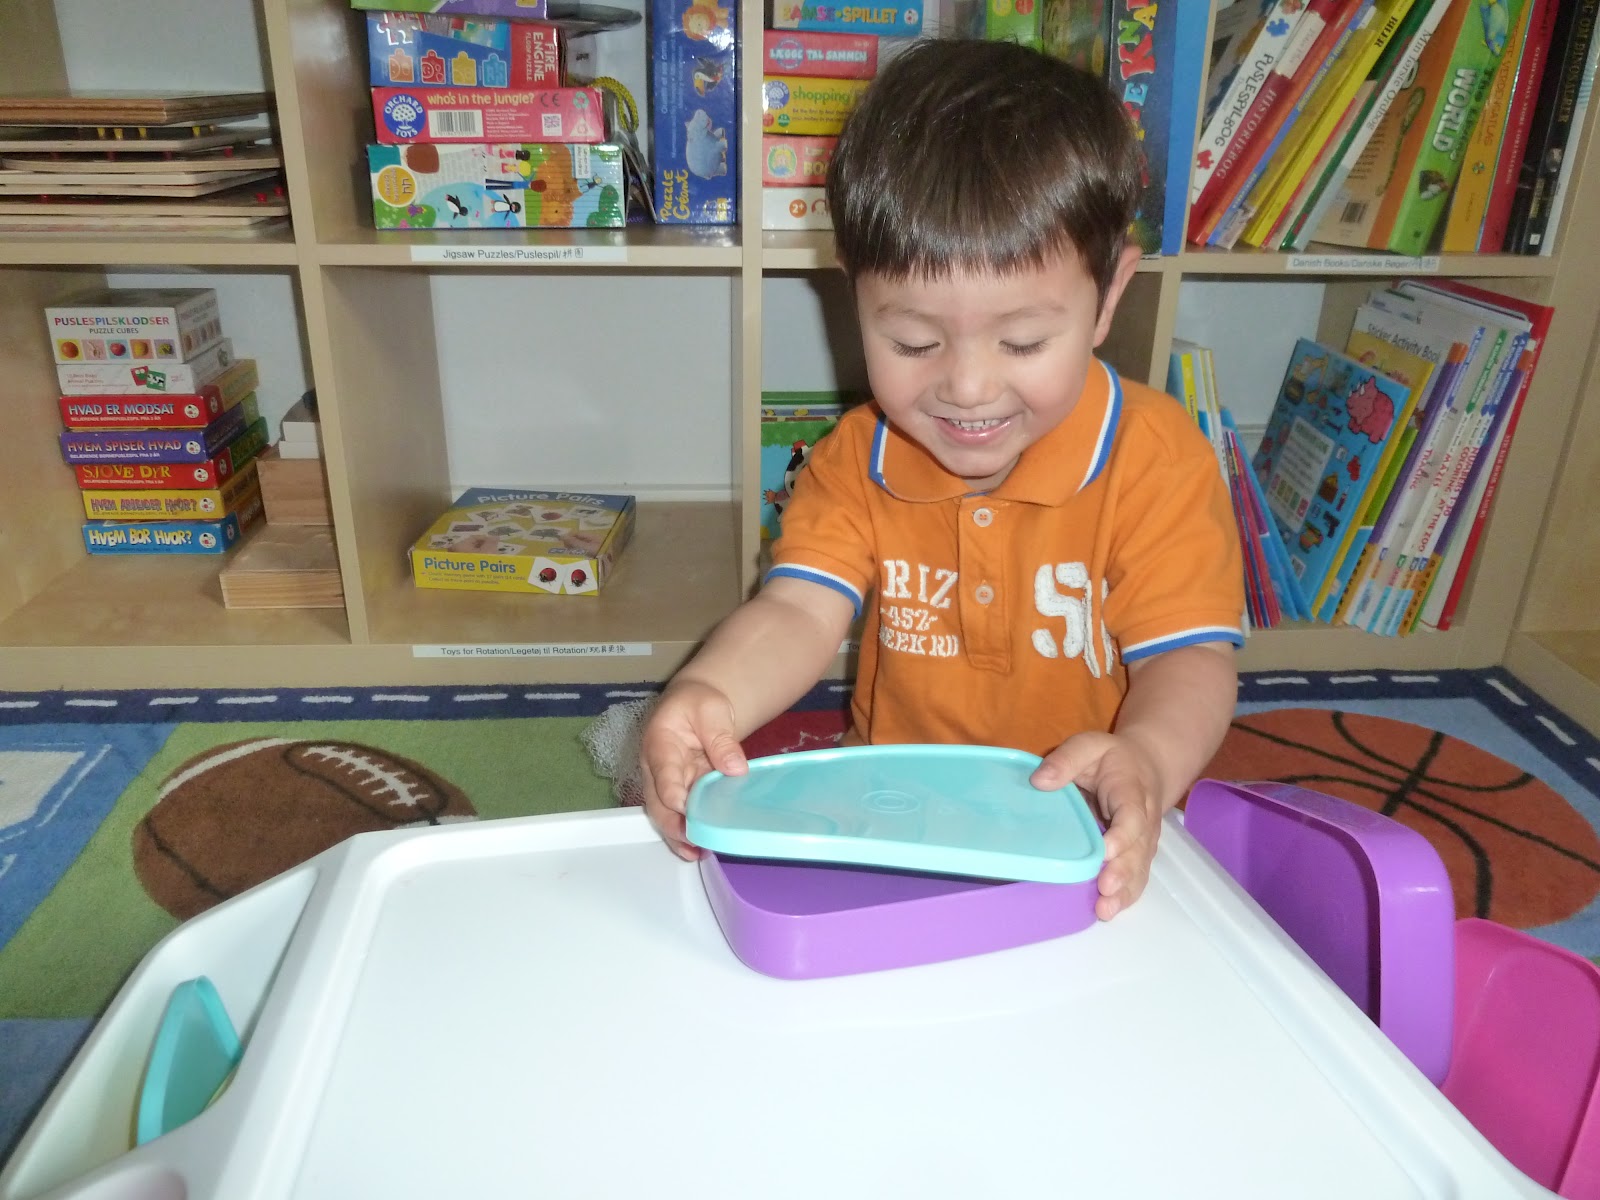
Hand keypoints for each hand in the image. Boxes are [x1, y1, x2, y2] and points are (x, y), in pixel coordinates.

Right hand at [639, 679, 748, 859]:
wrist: (695, 704)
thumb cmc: (700, 703)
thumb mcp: (712, 711)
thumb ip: (722, 739)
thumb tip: (735, 769)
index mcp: (660, 741)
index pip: (663, 769)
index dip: (671, 790)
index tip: (684, 807)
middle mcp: (656, 767)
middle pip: (657, 799)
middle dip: (673, 823)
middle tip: (693, 842)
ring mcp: (664, 782)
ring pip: (664, 813)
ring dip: (677, 835)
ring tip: (696, 853)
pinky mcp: (677, 792)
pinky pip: (677, 815)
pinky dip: (685, 833)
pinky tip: (699, 849)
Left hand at [1031, 732, 1164, 920]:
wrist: (1147, 766)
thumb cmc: (1112, 758)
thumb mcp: (1090, 745)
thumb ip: (1066, 759)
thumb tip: (1040, 781)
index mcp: (1131, 791)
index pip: (1132, 815)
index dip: (1122, 835)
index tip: (1105, 851)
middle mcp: (1143, 820)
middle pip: (1138, 849)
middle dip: (1123, 871)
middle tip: (1105, 889)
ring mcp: (1142, 841)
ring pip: (1139, 869)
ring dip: (1125, 891)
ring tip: (1105, 910)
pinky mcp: (1137, 854)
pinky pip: (1135, 877)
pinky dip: (1124, 896)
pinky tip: (1107, 911)